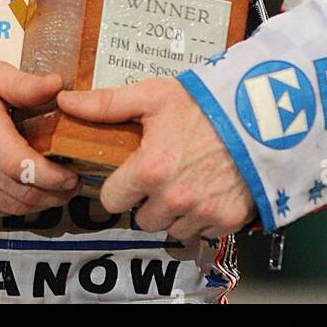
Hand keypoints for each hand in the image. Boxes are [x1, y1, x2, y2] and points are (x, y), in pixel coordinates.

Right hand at [0, 62, 79, 216]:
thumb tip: (58, 85)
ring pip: (17, 208)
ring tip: (58, 185)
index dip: (52, 175)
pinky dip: (23, 205)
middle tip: (73, 180)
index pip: (21, 166)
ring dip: (43, 201)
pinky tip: (32, 189)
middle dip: (56, 192)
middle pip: (24, 193)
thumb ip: (25, 84)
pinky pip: (2, 213)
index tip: (72, 173)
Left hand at [58, 78, 256, 240]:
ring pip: (172, 229)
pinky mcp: (228, 222)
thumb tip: (65, 101)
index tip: (131, 173)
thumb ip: (106, 104)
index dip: (120, 185)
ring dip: (175, 211)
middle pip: (142, 218)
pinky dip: (203, 217)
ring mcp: (202, 213)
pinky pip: (203, 232)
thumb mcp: (153, 95)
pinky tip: (209, 188)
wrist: (261, 114)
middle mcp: (173, 198)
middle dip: (148, 199)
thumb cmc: (205, 102)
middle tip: (164, 172)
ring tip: (187, 179)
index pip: (112, 199)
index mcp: (150, 169)